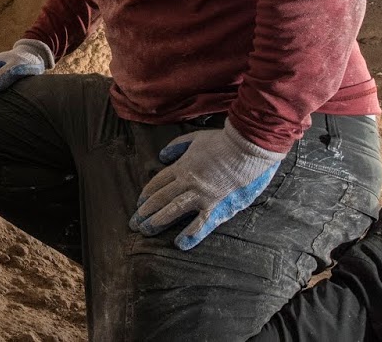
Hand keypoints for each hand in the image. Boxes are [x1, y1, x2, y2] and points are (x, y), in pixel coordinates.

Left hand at [129, 122, 285, 249]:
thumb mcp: (195, 138)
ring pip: (174, 209)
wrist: (247, 149)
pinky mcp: (218, 205)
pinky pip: (202, 222)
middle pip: (161, 198)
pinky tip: (180, 243)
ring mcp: (202, 195)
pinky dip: (191, 233)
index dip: (146, 195)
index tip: (138, 205)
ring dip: (158, 221)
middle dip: (146, 212)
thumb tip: (162, 155)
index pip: (158, 183)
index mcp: (181, 166)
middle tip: (134, 224)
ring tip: (146, 231)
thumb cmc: (222, 142)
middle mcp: (187, 182)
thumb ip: (176, 146)